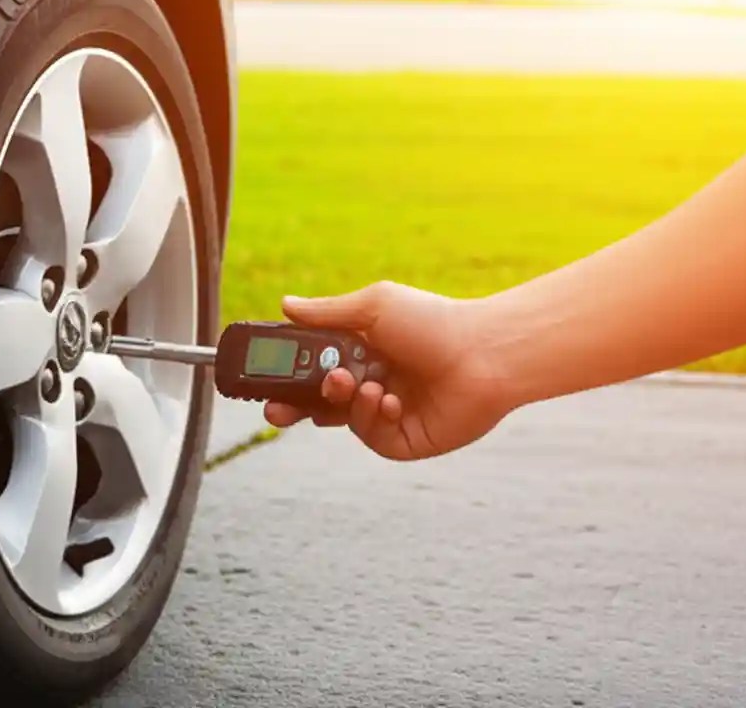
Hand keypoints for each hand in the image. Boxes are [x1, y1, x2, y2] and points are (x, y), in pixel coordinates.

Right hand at [263, 281, 514, 459]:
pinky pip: (371, 436)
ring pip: (341, 419)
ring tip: (360, 385)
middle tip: (275, 409)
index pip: (311, 368)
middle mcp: (370, 384)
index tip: (262, 378)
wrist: (484, 354)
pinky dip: (372, 418)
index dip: (286, 376)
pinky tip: (389, 399)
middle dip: (293, 406)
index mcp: (361, 353)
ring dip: (342, 402)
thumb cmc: (434, 322)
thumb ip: (326, 312)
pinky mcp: (405, 440)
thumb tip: (284, 304)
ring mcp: (387, 414)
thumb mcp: (372, 307)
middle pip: (317, 403)